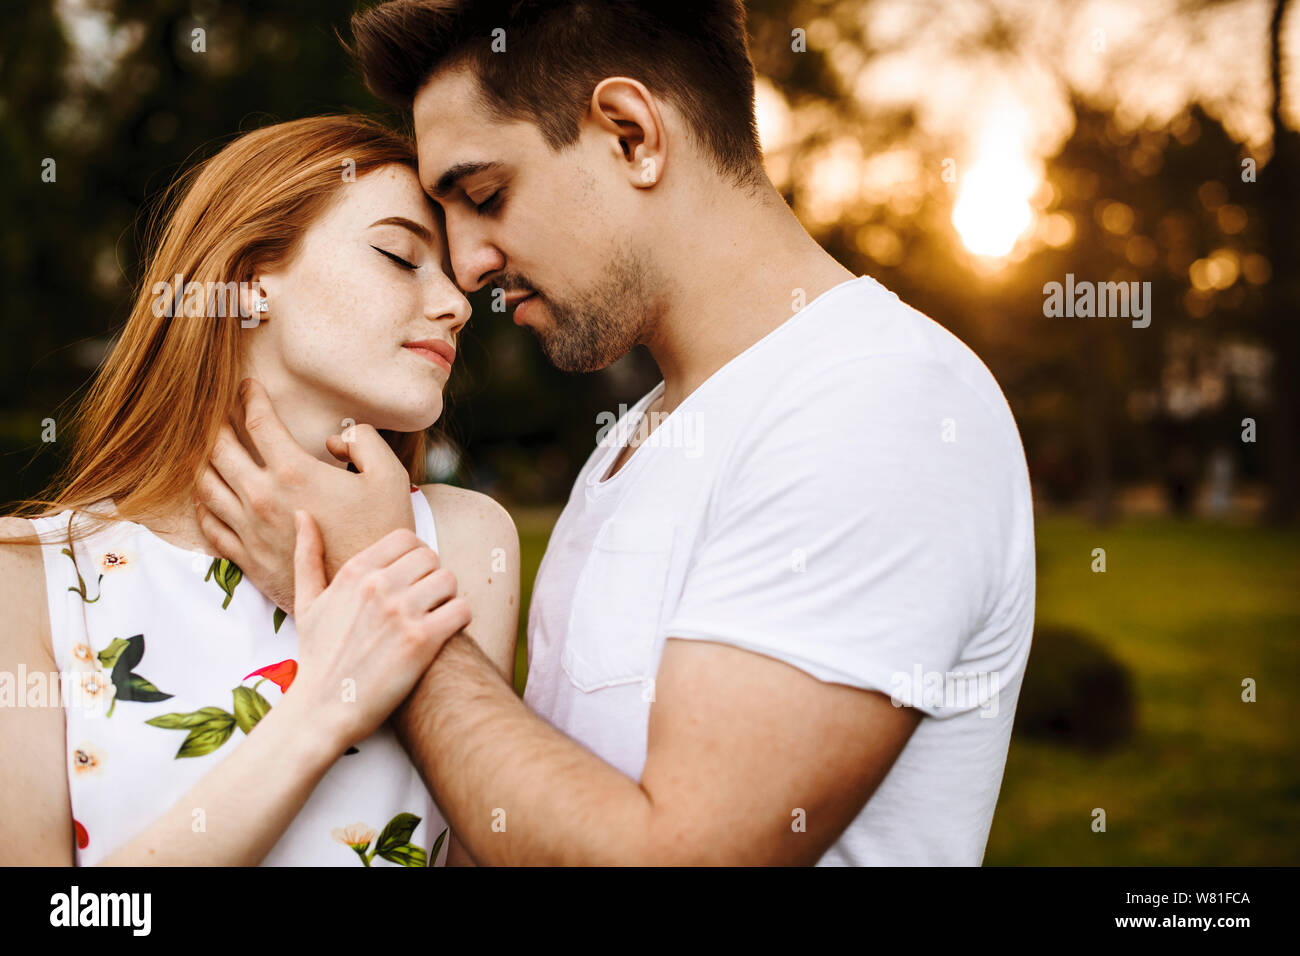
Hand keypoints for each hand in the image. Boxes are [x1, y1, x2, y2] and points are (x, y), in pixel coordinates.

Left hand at [194, 378, 414, 611]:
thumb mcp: (389, 476)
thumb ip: (363, 440)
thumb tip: (335, 437)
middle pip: (218, 448)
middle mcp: (262, 497)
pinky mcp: (247, 557)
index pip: (258, 420)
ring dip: (202, 460)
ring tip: (208, 448)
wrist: (368, 592)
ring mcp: (249, 529)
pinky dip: (204, 503)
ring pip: (205, 485)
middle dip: (215, 422)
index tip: (247, 386)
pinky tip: (209, 494)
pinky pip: (209, 525)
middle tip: (217, 411)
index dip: (249, 396)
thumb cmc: (383, 532)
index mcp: (294, 471)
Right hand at [280, 510, 470, 751]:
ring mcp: (401, 613)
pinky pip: (461, 610)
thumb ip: (307, 555)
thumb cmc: (317, 657)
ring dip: (448, 598)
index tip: (412, 579)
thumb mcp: (306, 602)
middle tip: (427, 601)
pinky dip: (460, 620)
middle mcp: (378, 586)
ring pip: (450, 580)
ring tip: (437, 616)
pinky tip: (445, 633)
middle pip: (432, 557)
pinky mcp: (422, 641)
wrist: (323, 709)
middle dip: (433, 577)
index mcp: (354, 572)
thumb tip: (303, 514)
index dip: (416, 557)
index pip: (406, 538)